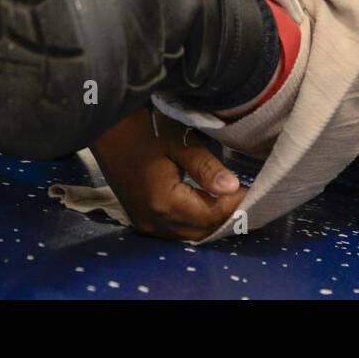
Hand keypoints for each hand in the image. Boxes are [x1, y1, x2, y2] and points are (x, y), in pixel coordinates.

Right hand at [89, 108, 245, 241]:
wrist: (103, 124)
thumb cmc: (142, 125)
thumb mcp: (178, 140)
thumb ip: (206, 168)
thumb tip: (233, 188)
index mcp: (164, 202)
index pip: (212, 215)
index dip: (235, 205)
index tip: (255, 189)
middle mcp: (154, 220)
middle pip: (201, 231)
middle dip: (227, 216)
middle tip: (248, 195)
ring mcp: (144, 222)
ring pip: (189, 233)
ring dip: (212, 220)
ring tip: (233, 198)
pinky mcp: (140, 217)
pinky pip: (175, 229)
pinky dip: (195, 220)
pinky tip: (209, 202)